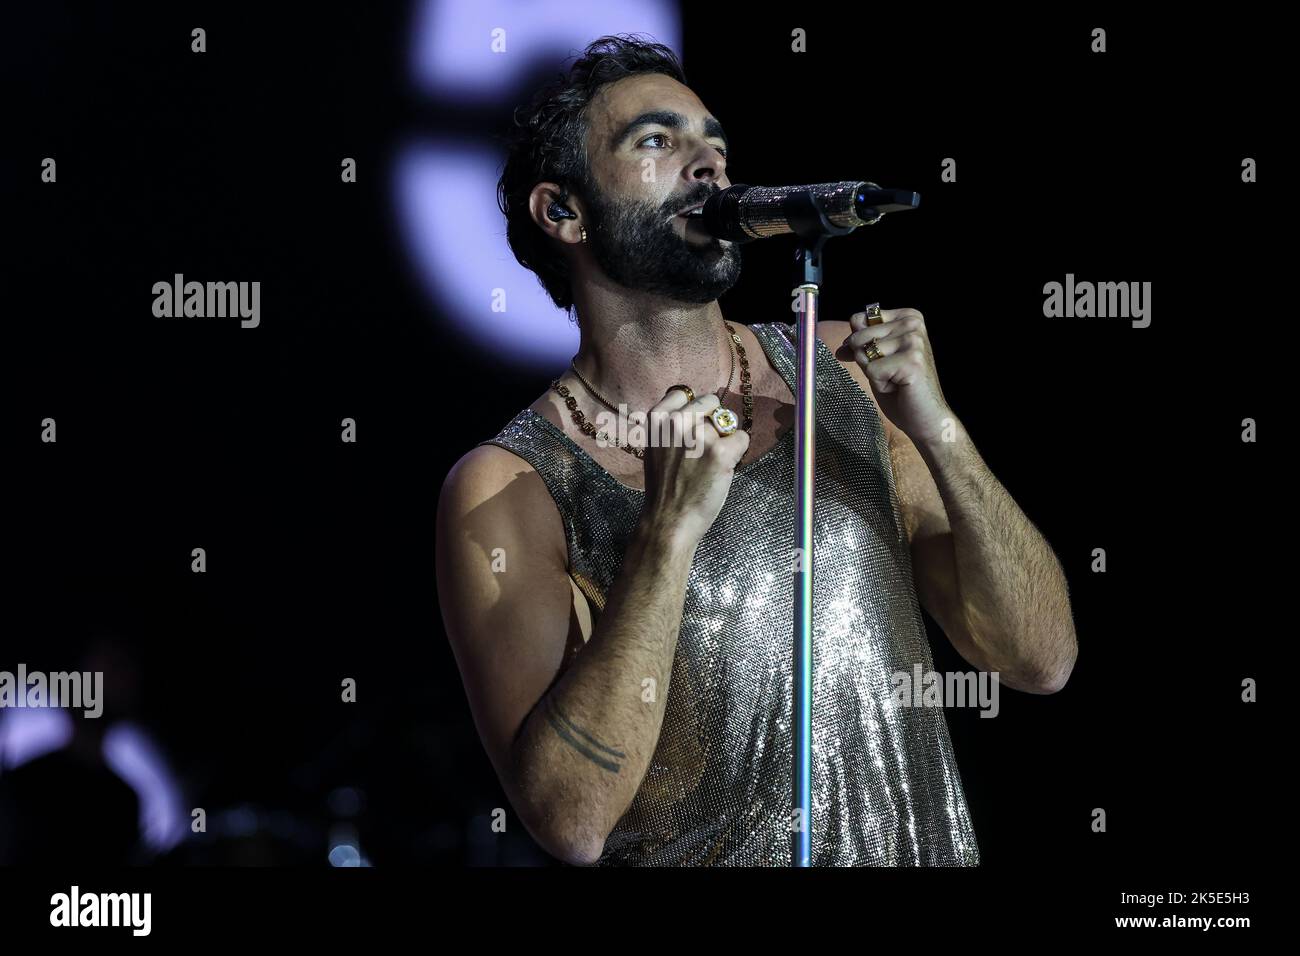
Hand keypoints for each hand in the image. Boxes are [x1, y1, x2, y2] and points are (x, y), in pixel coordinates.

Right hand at [640, 388, 749, 547]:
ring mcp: (700, 435)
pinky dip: (738, 453)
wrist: (668, 521)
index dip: (695, 409)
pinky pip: (742, 438)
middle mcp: (677, 421)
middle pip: (711, 403)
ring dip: (725, 440)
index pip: (684, 392)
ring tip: (710, 463)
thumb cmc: (664, 488)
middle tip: (704, 450)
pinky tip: (723, 468)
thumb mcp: (655, 447)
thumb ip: (669, 426)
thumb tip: (697, 410)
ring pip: (728, 423)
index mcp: (656, 419)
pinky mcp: (720, 451)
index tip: (692, 427)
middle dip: (713, 422)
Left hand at [839, 305, 955, 449]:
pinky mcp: (912, 360)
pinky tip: (899, 387)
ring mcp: (913, 340)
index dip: (860, 344)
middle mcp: (912, 323)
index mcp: (906, 316)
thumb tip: (842, 346)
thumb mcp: (877, 360)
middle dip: (867, 362)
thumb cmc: (902, 390)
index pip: (859, 320)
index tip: (882, 358)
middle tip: (891, 374)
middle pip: (858, 337)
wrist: (925, 417)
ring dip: (873, 373)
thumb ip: (862, 345)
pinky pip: (872, 370)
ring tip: (895, 380)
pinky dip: (880, 384)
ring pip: (864, 354)